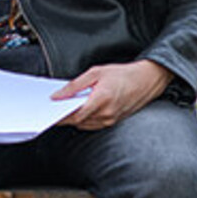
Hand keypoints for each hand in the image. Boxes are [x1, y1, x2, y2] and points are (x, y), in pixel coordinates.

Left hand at [56, 60, 173, 130]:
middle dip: (64, 116)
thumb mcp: (96, 72)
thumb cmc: (123, 74)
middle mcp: (106, 113)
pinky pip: (92, 125)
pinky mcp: (113, 122)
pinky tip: (80, 110)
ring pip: (84, 125)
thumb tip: (58, 95)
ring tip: (66, 107)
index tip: (50, 112)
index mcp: (102, 99)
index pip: (75, 115)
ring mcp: (110, 120)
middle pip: (78, 121)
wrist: (146, 81)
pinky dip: (84, 119)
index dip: (60, 116)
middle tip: (53, 109)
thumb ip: (75, 85)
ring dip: (74, 118)